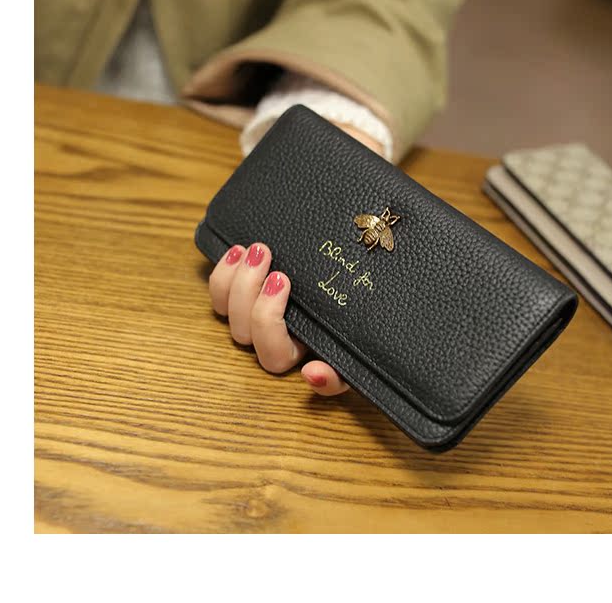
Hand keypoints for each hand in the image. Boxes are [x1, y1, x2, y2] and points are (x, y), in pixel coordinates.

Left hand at [207, 122, 381, 394]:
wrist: (347, 228)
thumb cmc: (362, 257)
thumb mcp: (379, 274)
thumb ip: (393, 296)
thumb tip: (356, 343)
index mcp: (336, 345)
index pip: (333, 381)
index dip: (323, 382)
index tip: (316, 372)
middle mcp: (300, 342)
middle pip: (271, 356)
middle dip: (266, 317)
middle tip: (281, 276)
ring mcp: (267, 322)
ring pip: (239, 331)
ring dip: (242, 292)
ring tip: (259, 252)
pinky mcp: (242, 298)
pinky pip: (218, 303)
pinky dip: (222, 279)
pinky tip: (237, 251)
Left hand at [209, 243, 348, 394]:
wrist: (346, 278)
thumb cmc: (352, 311)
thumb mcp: (356, 339)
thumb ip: (340, 371)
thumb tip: (312, 374)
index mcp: (299, 351)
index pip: (276, 356)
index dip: (271, 329)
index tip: (285, 291)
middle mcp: (271, 340)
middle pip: (248, 335)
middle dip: (258, 303)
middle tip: (278, 274)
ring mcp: (252, 319)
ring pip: (230, 315)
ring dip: (239, 283)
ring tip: (257, 252)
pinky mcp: (236, 298)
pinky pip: (218, 297)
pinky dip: (224, 274)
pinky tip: (239, 252)